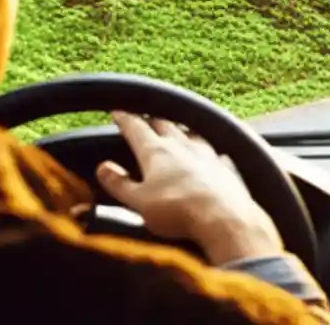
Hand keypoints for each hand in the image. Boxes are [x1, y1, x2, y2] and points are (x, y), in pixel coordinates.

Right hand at [97, 111, 283, 264]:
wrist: (224, 217)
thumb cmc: (177, 210)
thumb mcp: (138, 201)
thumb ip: (119, 184)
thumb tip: (103, 167)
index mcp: (156, 151)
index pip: (137, 128)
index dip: (125, 119)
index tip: (118, 112)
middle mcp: (183, 145)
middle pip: (165, 125)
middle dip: (152, 120)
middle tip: (145, 119)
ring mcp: (207, 153)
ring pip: (191, 134)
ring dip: (180, 130)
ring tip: (175, 130)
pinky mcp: (226, 166)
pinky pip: (214, 152)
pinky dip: (206, 150)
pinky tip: (209, 153)